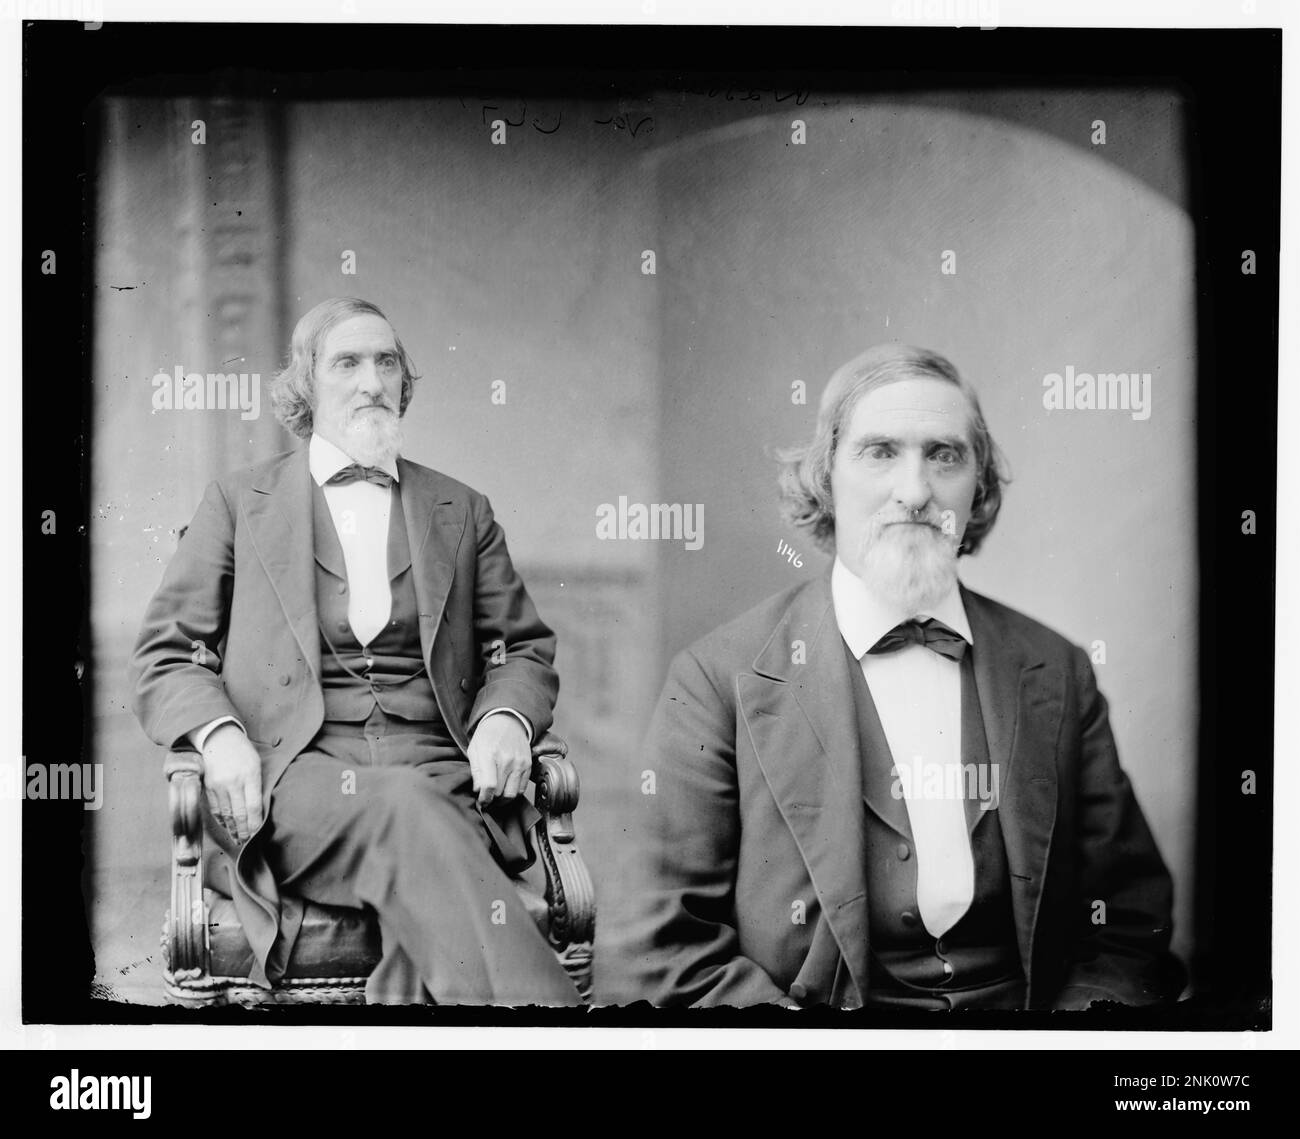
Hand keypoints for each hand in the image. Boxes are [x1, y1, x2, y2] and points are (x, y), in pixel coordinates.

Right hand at [200, 723, 263, 842]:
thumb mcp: (256, 764)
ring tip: (237, 839)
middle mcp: (234, 782)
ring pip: (226, 814)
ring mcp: (219, 785)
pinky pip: (215, 808)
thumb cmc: (242, 751)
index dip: (254, 823)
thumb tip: (257, 809)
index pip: (254, 806)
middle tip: (246, 842)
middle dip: (243, 831)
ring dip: (232, 829)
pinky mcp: (208, 787)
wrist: (218, 737)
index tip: (256, 834)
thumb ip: (257, 785)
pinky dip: (221, 820)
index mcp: (250, 775)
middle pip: (239, 813)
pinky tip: (226, 826)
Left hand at [466, 713, 530, 805]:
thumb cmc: (487, 735)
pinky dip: (513, 792)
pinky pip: (522, 788)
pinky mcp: (528, 765)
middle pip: (499, 792)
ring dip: (503, 799)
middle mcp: (507, 759)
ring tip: (496, 796)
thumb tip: (478, 791)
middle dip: (491, 799)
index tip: (481, 801)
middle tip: (486, 798)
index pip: (489, 786)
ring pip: (512, 794)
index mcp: (490, 755)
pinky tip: (506, 788)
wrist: (507, 721)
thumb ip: (475, 771)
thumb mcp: (473, 749)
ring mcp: (519, 763)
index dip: (484, 798)